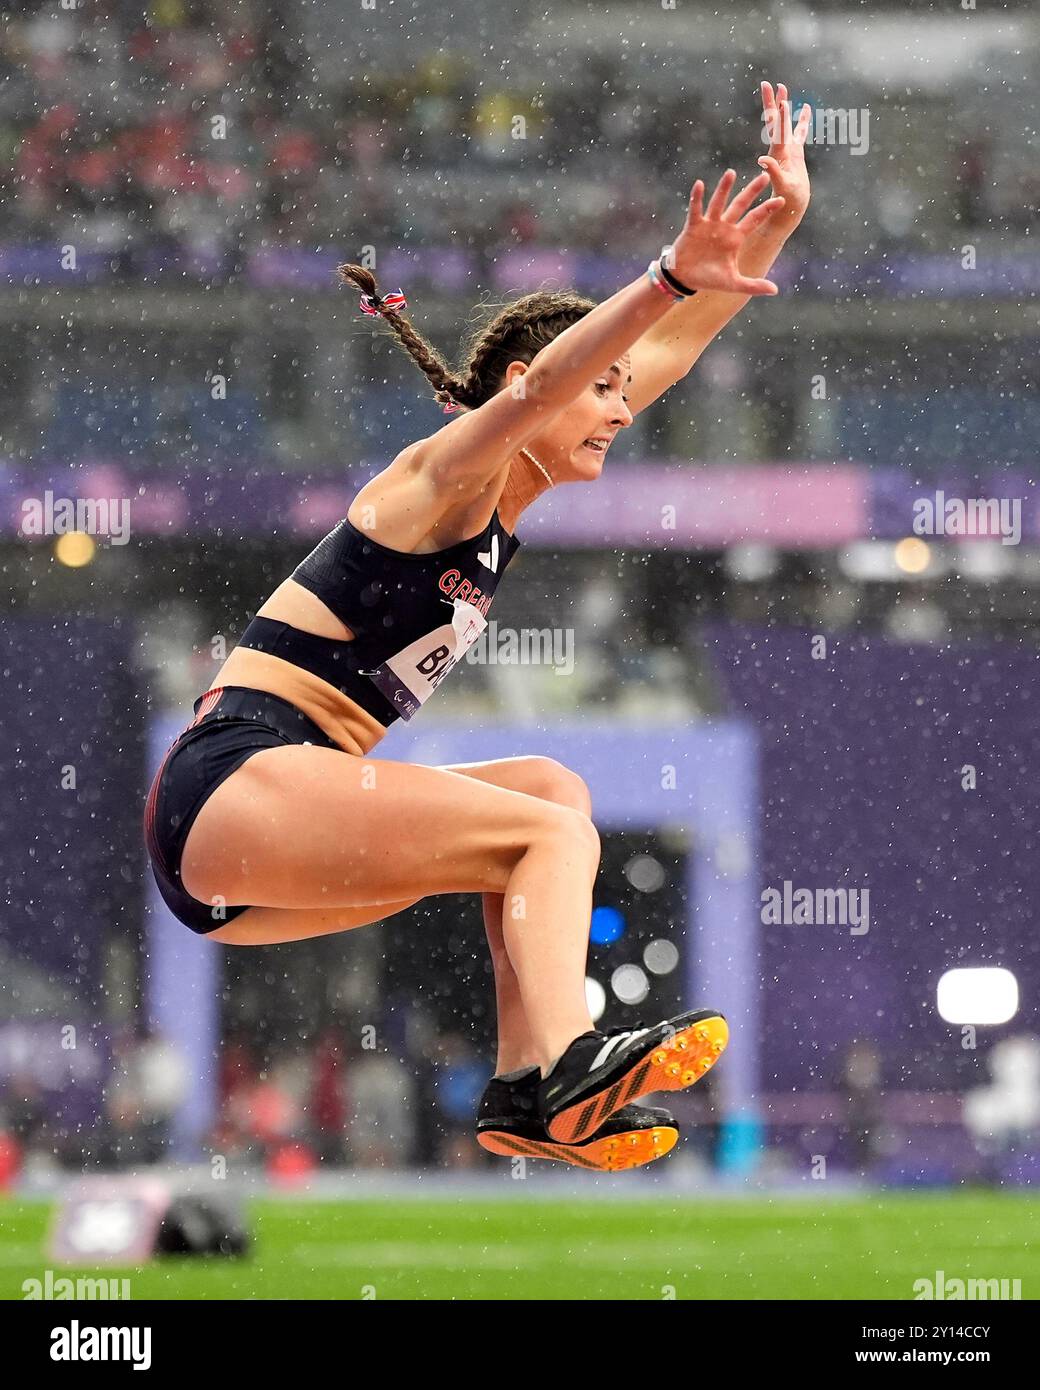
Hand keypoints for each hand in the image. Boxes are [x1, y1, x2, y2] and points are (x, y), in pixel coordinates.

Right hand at [668, 170, 786, 295]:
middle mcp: (724, 227)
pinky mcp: (693, 226)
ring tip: (732, 172)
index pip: (755, 220)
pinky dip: (697, 198)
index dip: (767, 210)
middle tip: (764, 175)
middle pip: (740, 205)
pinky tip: (700, 184)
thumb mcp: (733, 283)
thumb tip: (775, 291)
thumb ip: (754, 285)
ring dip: (724, 188)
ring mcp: (709, 224)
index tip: (781, 200)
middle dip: (751, 191)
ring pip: (719, 202)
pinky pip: (696, 209)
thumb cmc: (709, 280)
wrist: (685, 279)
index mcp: (736, 238)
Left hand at [757, 81, 811, 218]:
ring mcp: (788, 152)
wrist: (787, 213)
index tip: (777, 96)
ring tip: (784, 89)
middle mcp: (780, 150)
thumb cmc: (785, 204)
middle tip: (769, 83)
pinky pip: (799, 134)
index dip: (777, 112)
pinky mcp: (795, 156)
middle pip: (775, 122)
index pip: (776, 129)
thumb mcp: (782, 188)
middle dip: (773, 102)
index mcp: (778, 155)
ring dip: (784, 107)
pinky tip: (805, 109)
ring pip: (786, 124)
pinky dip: (802, 121)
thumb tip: (762, 159)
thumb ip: (774, 173)